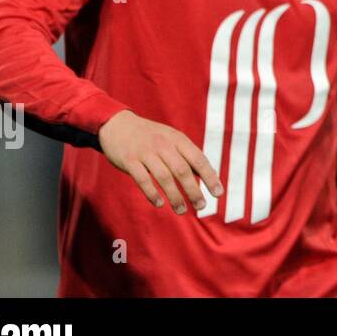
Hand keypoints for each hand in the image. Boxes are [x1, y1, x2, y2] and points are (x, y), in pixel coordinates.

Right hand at [98, 110, 222, 213]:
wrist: (118, 124)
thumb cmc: (151, 136)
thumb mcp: (171, 139)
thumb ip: (186, 156)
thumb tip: (206, 178)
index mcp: (178, 139)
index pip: (198, 159)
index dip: (210, 177)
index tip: (219, 194)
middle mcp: (163, 144)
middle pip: (182, 170)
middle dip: (193, 190)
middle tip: (201, 206)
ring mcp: (145, 152)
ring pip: (164, 177)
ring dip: (174, 196)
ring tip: (182, 210)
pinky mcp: (129, 160)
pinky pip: (142, 179)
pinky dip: (152, 193)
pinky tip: (159, 204)